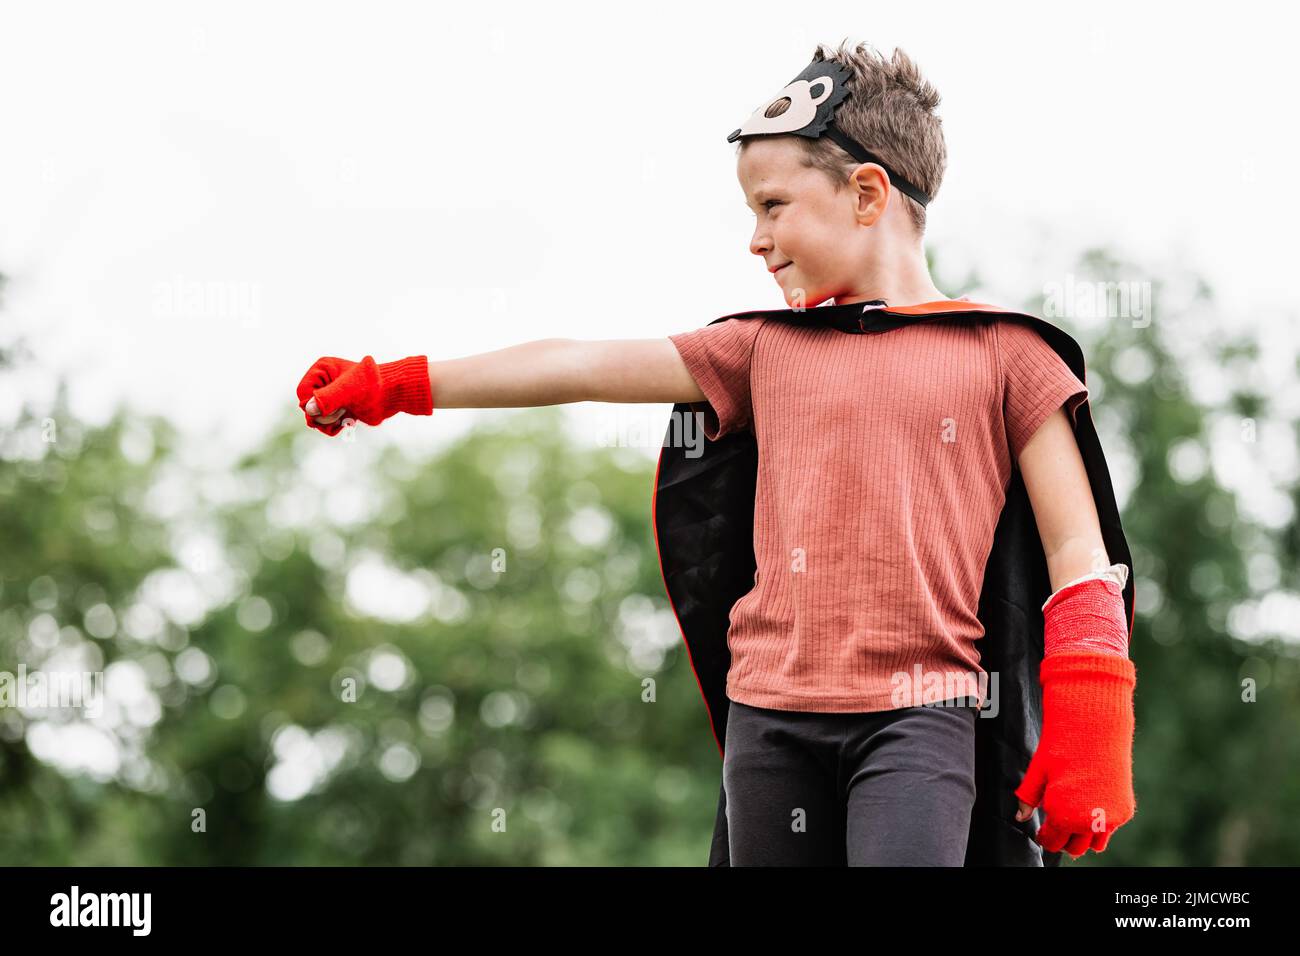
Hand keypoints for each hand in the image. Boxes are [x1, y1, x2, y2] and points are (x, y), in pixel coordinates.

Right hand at [296, 355, 432, 435]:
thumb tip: (309, 410)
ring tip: (346, 416)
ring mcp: (329, 396)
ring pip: (314, 418)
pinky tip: (349, 421)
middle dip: (322, 415)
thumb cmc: (372, 386)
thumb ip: (327, 399)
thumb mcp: (348, 390)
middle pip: (306, 407)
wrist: (392, 395)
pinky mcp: (336, 408)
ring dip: (328, 423)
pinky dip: (334, 427)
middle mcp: (323, 382)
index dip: (313, 404)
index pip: (302, 392)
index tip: (332, 406)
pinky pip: (324, 424)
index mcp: (321, 369)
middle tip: (341, 412)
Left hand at [1013, 651, 1136, 857]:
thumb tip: (1020, 818)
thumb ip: (1028, 798)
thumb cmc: (1061, 747)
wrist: (1095, 727)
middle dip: (1063, 839)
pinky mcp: (1124, 810)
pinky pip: (1109, 830)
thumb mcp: (1038, 772)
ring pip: (1093, 843)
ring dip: (1082, 836)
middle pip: (1074, 847)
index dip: (1045, 837)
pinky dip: (1098, 825)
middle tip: (1055, 827)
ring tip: (1072, 820)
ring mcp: (1109, 818)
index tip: (1042, 832)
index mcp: (1062, 814)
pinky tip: (1088, 810)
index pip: (1053, 841)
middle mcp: (1087, 821)